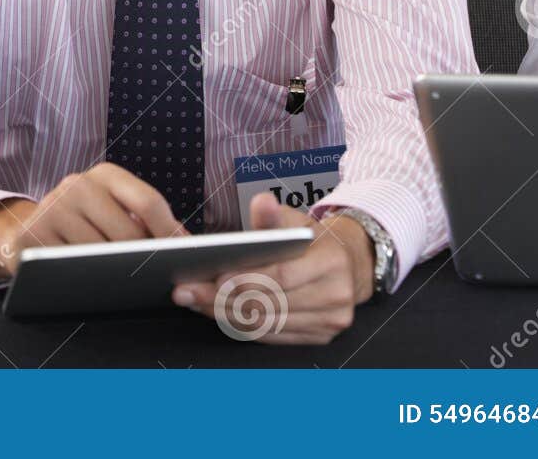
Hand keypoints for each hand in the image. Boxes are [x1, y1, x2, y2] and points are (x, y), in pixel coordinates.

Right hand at [0, 163, 188, 279]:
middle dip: (145, 261)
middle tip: (156, 279)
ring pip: (100, 254)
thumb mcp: (112, 210)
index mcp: (104, 174)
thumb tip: (185, 242)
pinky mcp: (31, 236)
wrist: (27, 231)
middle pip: (127, 233)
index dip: (169, 232)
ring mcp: (51, 208)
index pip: (147, 201)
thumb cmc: (84, 223)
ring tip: (127, 283)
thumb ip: (145, 219)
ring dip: (116, 274)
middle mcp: (76, 184)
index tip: (186, 256)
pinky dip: (84, 279)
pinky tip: (91, 283)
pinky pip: (69, 267)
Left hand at [171, 192, 374, 344]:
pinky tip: (218, 314)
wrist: (349, 263)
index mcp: (332, 261)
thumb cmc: (314, 239)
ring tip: (196, 302)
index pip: (282, 276)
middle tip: (187, 292)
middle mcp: (335, 296)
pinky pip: (272, 336)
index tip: (215, 277)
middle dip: (223, 299)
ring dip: (226, 315)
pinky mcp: (320, 337)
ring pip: (267, 324)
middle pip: (270, 303)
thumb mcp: (295, 220)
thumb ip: (273, 216)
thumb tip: (261, 201)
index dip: (247, 279)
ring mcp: (330, 321)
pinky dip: (242, 327)